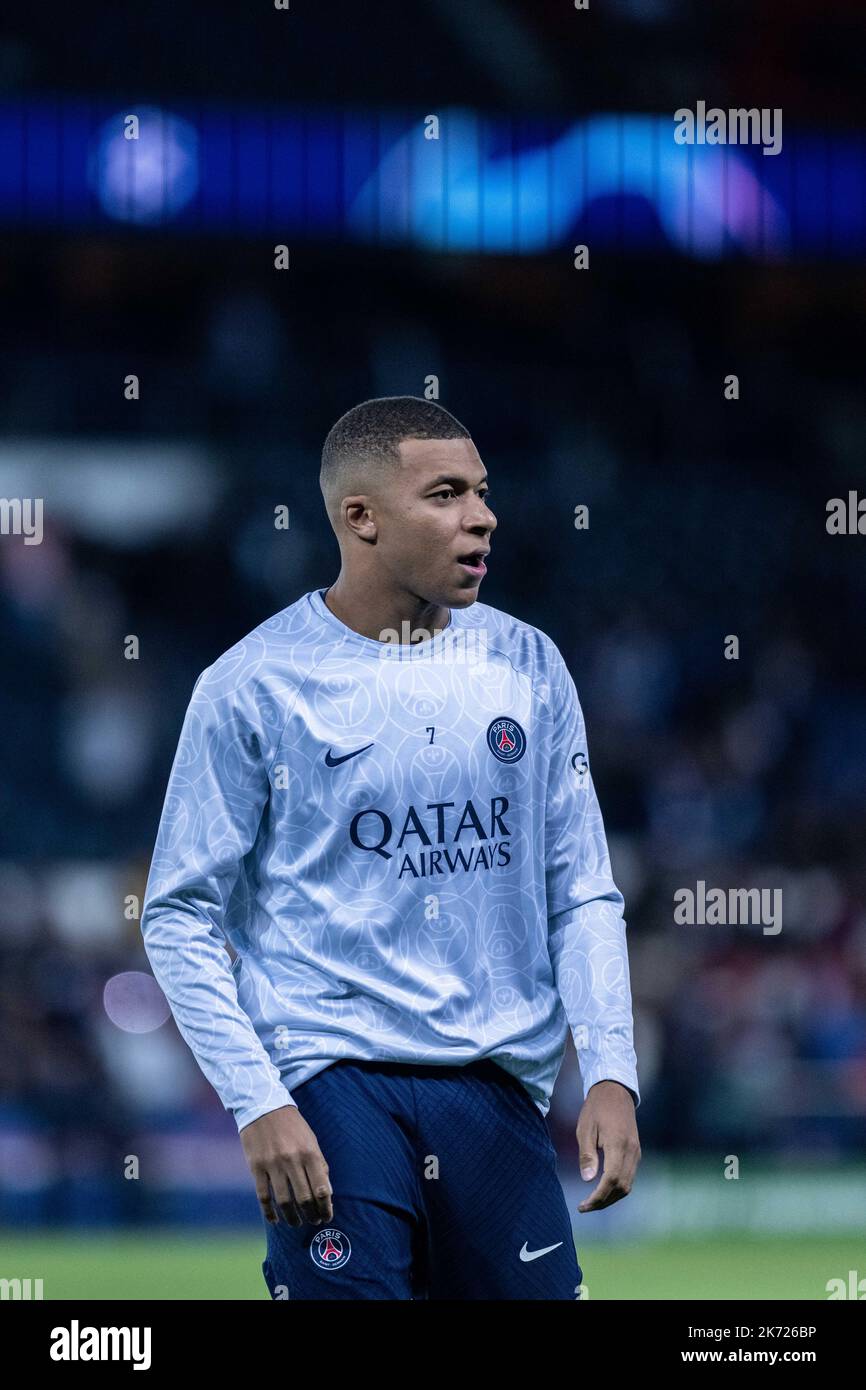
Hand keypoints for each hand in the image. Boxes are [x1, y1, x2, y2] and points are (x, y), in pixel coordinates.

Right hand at [240, 1104, 332, 1227]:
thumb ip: (320, 1165)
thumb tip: (327, 1193)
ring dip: (292, 1218)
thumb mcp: (311, 1141)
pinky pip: (263, 1197)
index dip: (326, 1208)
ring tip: (296, 1223)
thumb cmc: (292, 1127)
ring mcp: (273, 1164)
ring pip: (284, 1201)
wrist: (264, 1107)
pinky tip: (275, 1220)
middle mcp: (292, 1160)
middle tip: (313, 1221)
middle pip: (304, 1199)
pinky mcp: (256, 1167)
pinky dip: (269, 1212)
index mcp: (310, 1153)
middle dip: (311, 1215)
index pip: (322, 1189)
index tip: (327, 1217)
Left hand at [575, 1080, 640, 1212]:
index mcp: (618, 1144)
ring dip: (611, 1197)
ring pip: (628, 1185)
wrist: (615, 1091)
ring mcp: (636, 1152)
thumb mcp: (585, 1128)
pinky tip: (603, 1189)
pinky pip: (629, 1177)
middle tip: (585, 1207)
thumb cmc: (596, 1108)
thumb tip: (588, 1181)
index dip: (598, 1197)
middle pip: (622, 1187)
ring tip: (592, 1202)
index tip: (583, 1205)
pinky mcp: (636, 1152)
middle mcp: (631, 1151)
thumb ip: (587, 1155)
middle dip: (604, 1202)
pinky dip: (617, 1188)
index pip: (611, 1179)